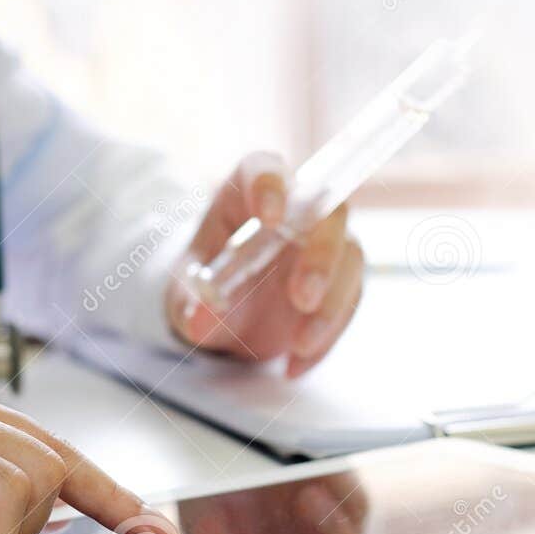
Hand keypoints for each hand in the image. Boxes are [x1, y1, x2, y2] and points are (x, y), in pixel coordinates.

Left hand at [166, 152, 363, 377]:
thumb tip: (199, 319)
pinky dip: (329, 335)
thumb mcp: (184, 300)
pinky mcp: (340, 279)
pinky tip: (296, 363)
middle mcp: (294, 210)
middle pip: (326, 212)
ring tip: (300, 345)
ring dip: (332, 303)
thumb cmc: (202, 290)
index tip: (271, 217)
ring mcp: (323, 243)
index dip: (271, 186)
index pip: (263, 170)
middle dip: (320, 256)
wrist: (223, 319)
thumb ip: (191, 305)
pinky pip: (349, 301)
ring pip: (350, 256)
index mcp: (244, 194)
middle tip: (300, 299)